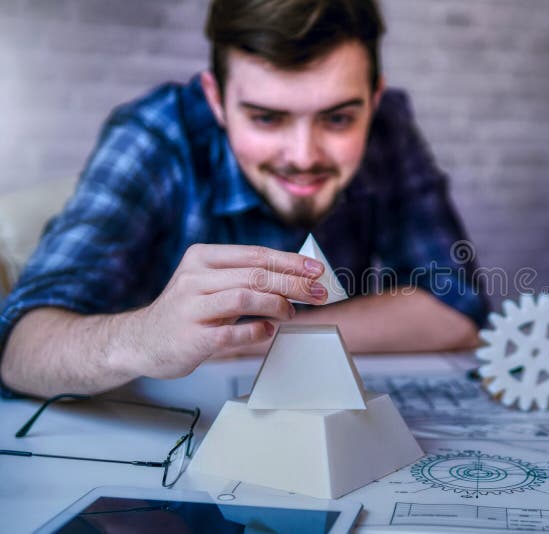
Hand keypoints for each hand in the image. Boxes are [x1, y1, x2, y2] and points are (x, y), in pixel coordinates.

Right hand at [122, 244, 326, 378]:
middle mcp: (194, 278)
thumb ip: (244, 276)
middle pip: (256, 275)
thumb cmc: (185, 311)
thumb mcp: (209, 283)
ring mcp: (190, 307)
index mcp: (201, 257)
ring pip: (245, 297)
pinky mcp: (191, 337)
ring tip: (292, 312)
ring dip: (277, 304)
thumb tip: (296, 276)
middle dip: (294, 284)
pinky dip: (256, 331)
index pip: (256, 254)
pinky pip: (232, 332)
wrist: (141, 341)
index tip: (316, 270)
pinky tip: (268, 330)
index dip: (291, 262)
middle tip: (319, 293)